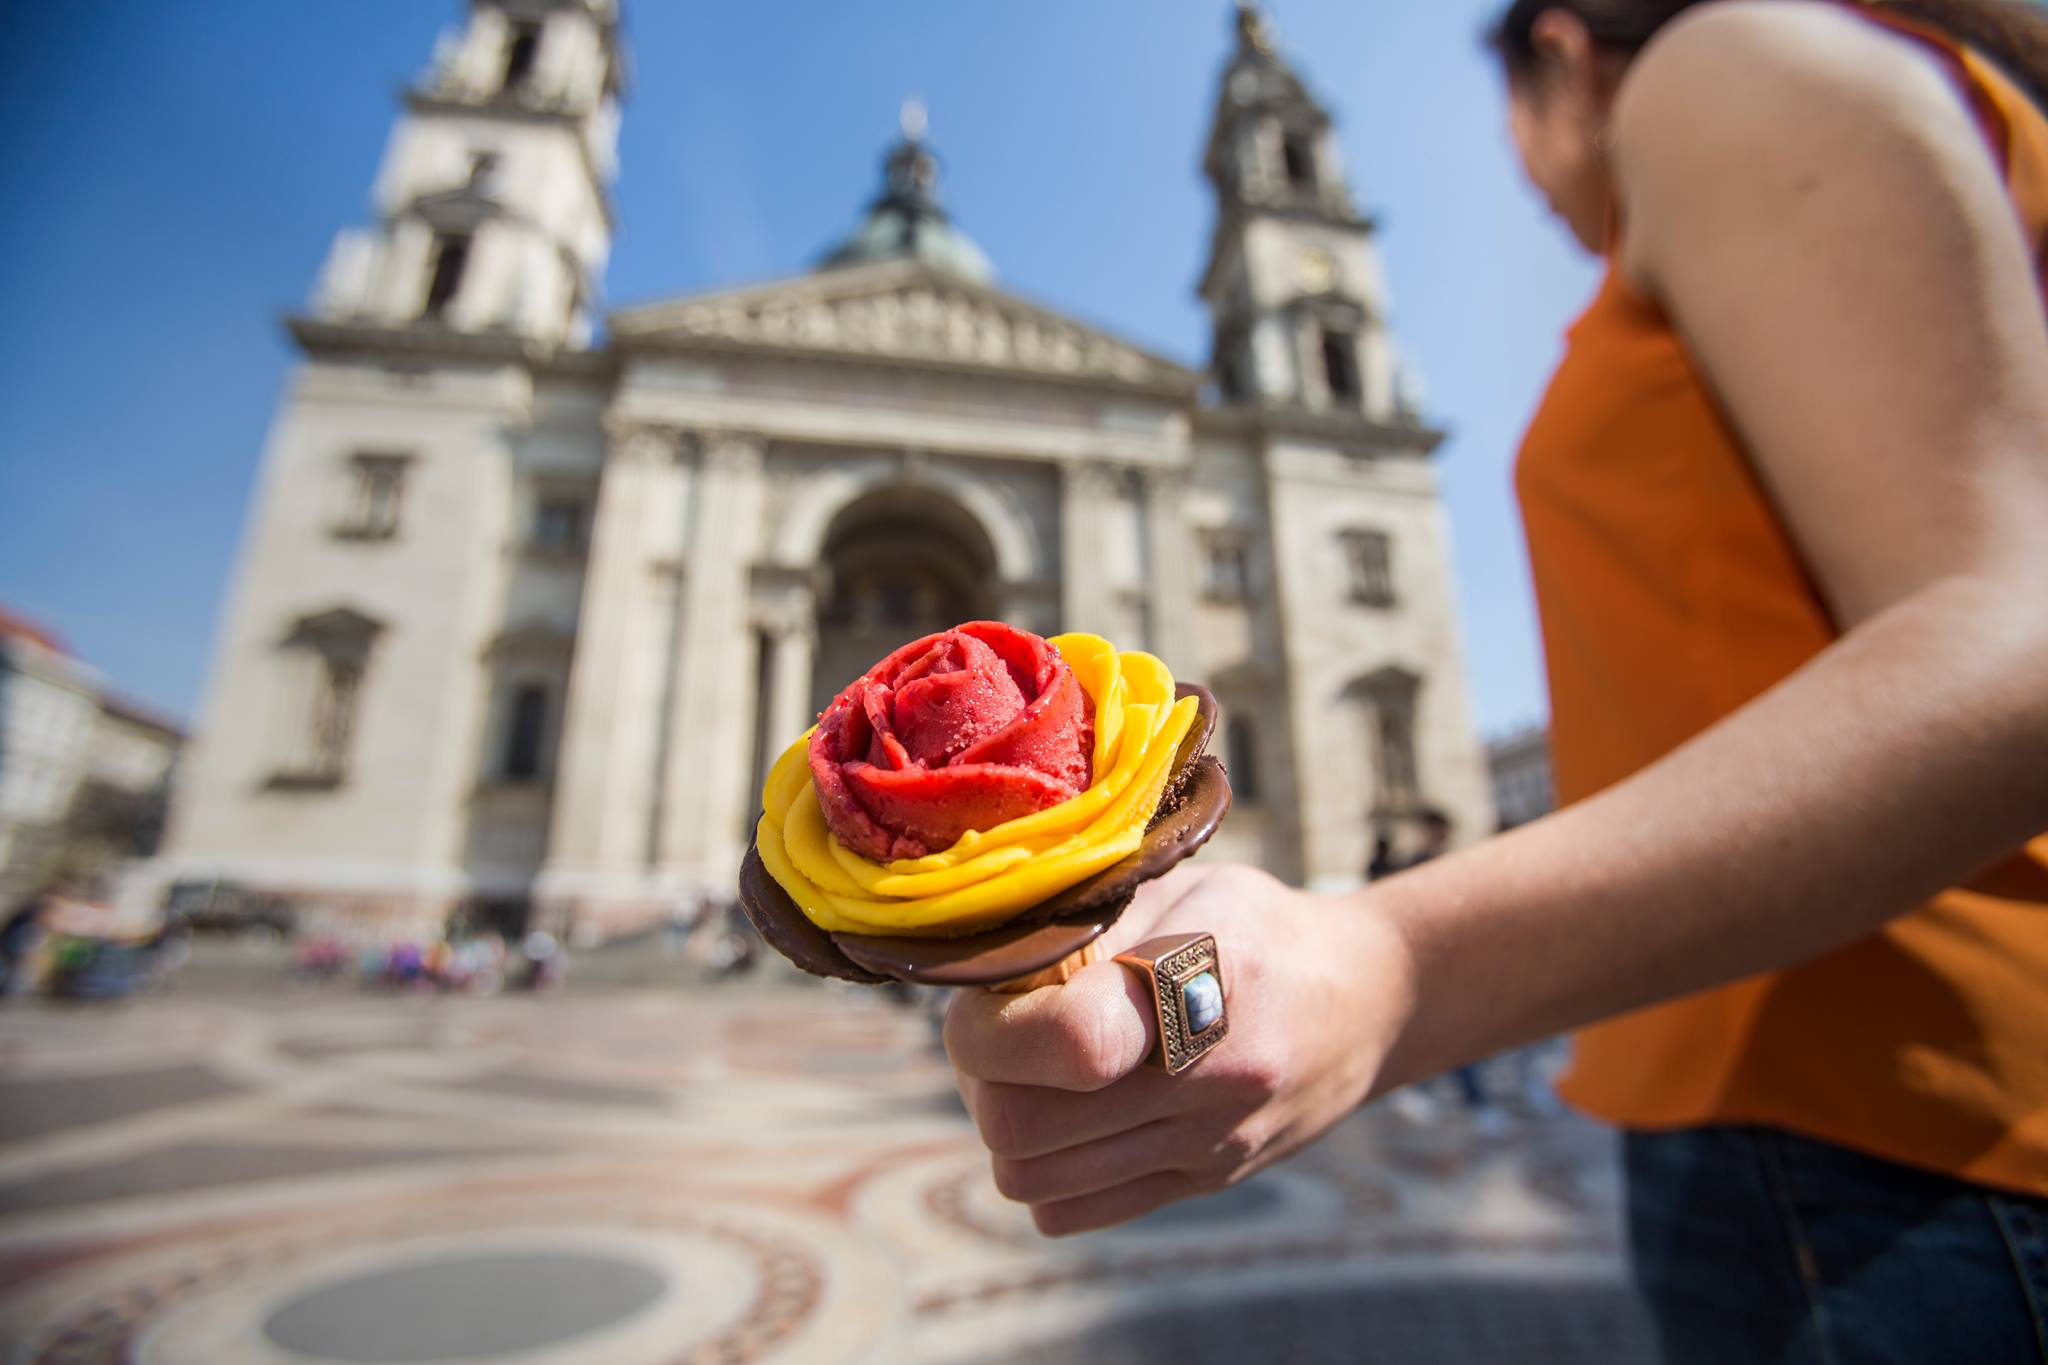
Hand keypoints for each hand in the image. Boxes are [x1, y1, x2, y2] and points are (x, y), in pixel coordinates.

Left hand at [944, 861, 1410, 1235]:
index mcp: (1205, 987)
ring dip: (1006, 1127)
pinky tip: (1067, 1114)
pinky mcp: (1201, 1184)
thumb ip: (1088, 925)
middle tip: (996, 1031)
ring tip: (1029, 1072)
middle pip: (1021, 1124)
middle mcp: (1209, 1082)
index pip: (1066, 1042)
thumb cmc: (1256, 927)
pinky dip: (1043, 1171)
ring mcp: (1205, 1147)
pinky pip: (1068, 1212)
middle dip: (982, 1075)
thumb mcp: (1182, 891)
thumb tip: (984, 965)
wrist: (1368, 998)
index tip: (984, 997)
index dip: (990, 1024)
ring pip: (1031, 1179)